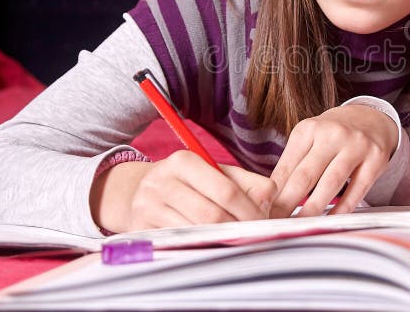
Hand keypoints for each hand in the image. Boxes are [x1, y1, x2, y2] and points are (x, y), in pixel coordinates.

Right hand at [90, 150, 276, 231]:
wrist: (139, 192)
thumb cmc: (188, 184)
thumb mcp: (216, 174)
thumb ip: (247, 183)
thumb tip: (270, 201)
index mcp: (184, 161)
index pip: (226, 190)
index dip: (250, 211)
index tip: (265, 223)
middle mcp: (161, 182)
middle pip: (212, 215)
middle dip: (239, 229)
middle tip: (254, 237)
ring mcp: (147, 207)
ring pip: (197, 232)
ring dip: (223, 241)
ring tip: (238, 242)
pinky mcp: (141, 230)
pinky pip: (180, 244)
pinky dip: (202, 247)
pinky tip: (214, 247)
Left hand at [269, 104, 397, 217]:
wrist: (370, 117)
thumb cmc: (332, 135)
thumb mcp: (309, 139)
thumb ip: (293, 163)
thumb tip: (270, 197)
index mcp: (309, 129)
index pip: (287, 166)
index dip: (273, 193)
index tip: (263, 212)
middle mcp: (332, 134)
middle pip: (305, 176)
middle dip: (287, 204)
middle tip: (276, 224)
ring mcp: (356, 145)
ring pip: (330, 184)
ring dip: (312, 209)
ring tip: (299, 227)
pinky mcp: (375, 159)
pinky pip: (356, 190)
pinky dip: (342, 208)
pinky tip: (329, 220)